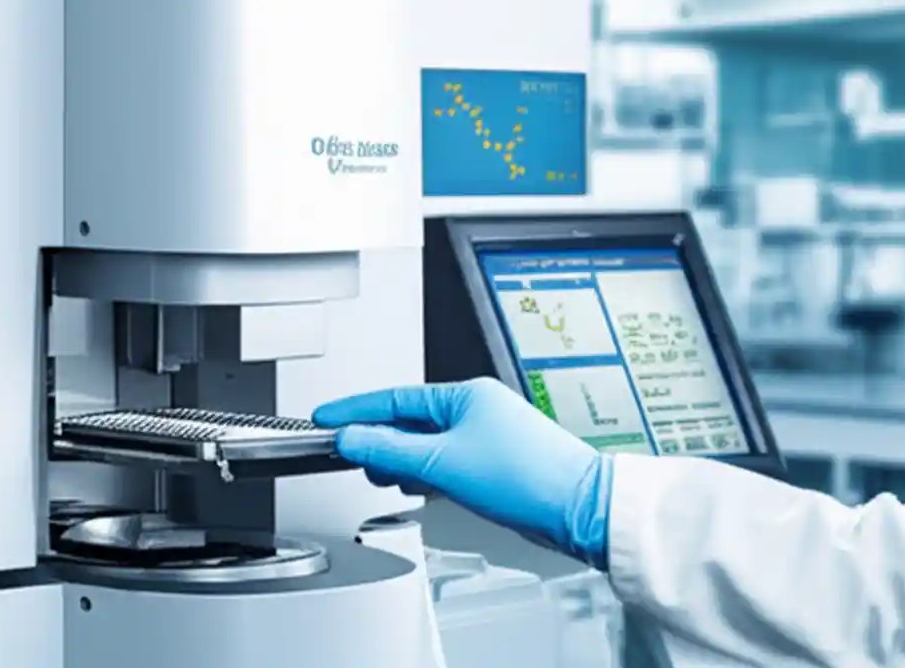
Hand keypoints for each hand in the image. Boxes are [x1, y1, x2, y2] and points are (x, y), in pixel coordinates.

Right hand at [313, 377, 613, 567]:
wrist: (579, 508)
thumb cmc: (527, 477)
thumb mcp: (442, 463)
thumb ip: (389, 450)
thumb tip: (352, 439)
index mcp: (465, 395)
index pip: (394, 398)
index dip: (354, 410)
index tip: (325, 418)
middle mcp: (477, 409)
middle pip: (408, 420)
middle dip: (376, 440)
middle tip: (346, 454)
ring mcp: (487, 436)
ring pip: (426, 444)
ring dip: (399, 460)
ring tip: (378, 475)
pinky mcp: (494, 464)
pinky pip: (444, 461)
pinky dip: (423, 473)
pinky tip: (415, 485)